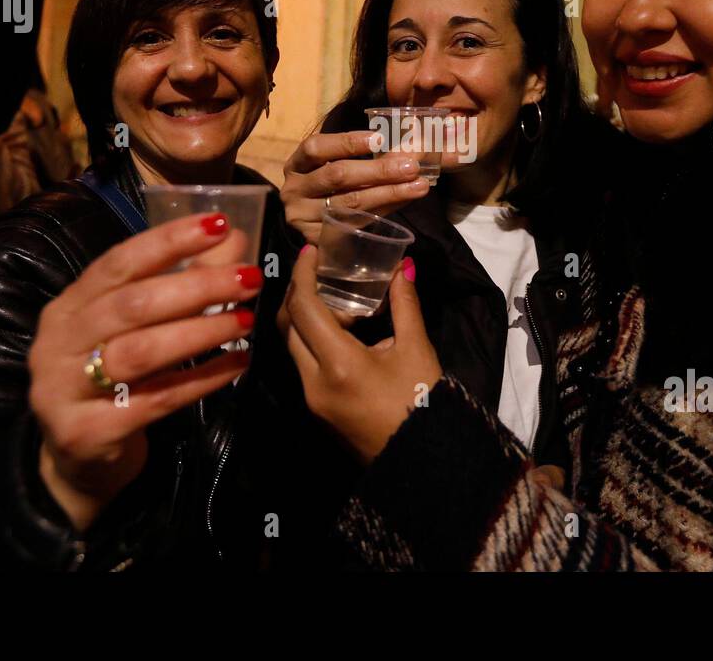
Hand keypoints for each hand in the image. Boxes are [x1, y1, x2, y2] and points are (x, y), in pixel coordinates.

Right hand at [29, 213, 258, 531]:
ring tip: (246, 321)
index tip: (219, 225)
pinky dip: (201, 380)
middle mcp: (59, 342)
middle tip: (249, 279)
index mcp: (70, 306)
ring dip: (200, 332)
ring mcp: (65, 388)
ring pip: (141, 352)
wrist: (76, 462)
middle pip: (132, 305)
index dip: (169, 241)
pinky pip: (155, 400)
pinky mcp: (86, 432)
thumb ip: (180, 283)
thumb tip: (233, 240)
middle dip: (197, 287)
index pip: (120, 262)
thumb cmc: (113, 382)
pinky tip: (237, 365)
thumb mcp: (136, 330)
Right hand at [281, 130, 430, 243]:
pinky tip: (403, 202)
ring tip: (418, 186)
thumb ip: (363, 155)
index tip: (379, 139)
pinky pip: (356, 224)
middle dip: (378, 170)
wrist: (311, 221)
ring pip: (349, 204)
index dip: (347, 142)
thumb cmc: (329, 186)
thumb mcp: (335, 164)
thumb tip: (408, 148)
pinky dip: (383, 211)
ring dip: (388, 193)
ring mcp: (303, 217)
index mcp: (296, 164)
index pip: (316, 148)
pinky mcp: (317, 239)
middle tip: (411, 166)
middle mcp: (294, 190)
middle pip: (337, 176)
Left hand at [282, 245, 441, 463]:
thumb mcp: (416, 348)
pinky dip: (311, 339)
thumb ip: (404, 304)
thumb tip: (402, 267)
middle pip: (289, 326)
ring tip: (328, 295)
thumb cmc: (424, 401)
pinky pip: (303, 364)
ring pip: (293, 346)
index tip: (310, 252)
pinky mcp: (317, 408)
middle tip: (316, 270)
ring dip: (302, 317)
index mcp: (338, 364)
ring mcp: (311, 399)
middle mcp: (314, 382)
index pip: (304, 308)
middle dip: (297, 293)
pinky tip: (335, 327)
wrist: (424, 461)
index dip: (302, 275)